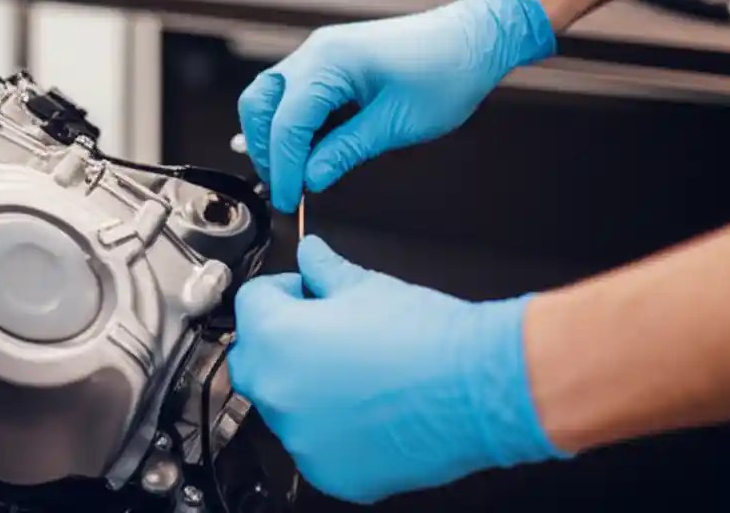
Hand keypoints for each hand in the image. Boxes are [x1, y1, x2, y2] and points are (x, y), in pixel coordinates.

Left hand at [228, 236, 566, 503]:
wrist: (477, 388)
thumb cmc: (428, 338)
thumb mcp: (367, 286)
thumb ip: (325, 270)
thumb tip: (312, 256)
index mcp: (278, 337)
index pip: (252, 302)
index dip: (285, 290)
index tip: (308, 293)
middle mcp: (277, 391)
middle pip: (255, 356)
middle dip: (281, 339)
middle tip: (324, 329)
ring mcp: (300, 438)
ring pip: (283, 404)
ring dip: (304, 385)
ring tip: (354, 370)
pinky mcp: (327, 472)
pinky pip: (311, 443)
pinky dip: (328, 428)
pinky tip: (366, 406)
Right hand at [237, 0, 553, 212]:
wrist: (473, 38)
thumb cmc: (446, 74)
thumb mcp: (397, 124)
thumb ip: (346, 150)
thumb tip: (310, 178)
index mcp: (330, 62)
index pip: (286, 122)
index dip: (283, 167)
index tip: (288, 201)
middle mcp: (316, 51)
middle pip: (260, 104)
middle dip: (266, 149)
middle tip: (285, 188)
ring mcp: (320, 53)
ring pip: (269, 97)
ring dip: (274, 136)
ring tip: (294, 173)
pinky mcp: (329, 61)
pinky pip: (292, 93)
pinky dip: (290, 123)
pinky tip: (307, 151)